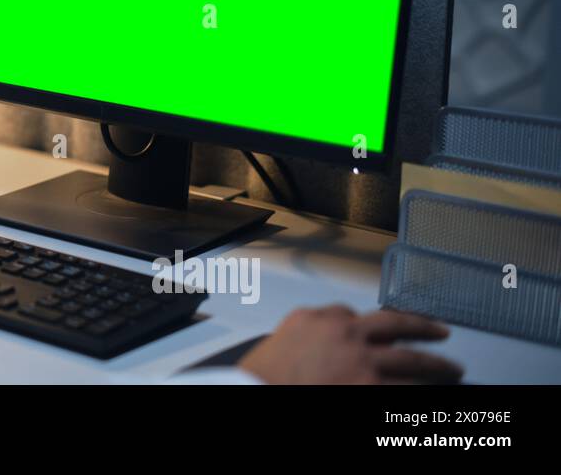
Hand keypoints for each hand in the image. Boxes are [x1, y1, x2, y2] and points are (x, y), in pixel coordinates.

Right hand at [238, 305, 462, 383]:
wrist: (255, 392)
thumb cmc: (259, 378)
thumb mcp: (276, 344)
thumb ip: (304, 338)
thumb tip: (316, 347)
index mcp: (315, 320)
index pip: (349, 314)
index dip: (368, 323)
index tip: (382, 327)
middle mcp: (344, 334)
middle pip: (394, 325)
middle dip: (421, 327)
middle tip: (440, 331)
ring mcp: (362, 362)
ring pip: (412, 360)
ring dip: (438, 365)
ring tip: (453, 370)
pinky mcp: (372, 389)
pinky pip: (408, 391)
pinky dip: (426, 392)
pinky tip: (439, 393)